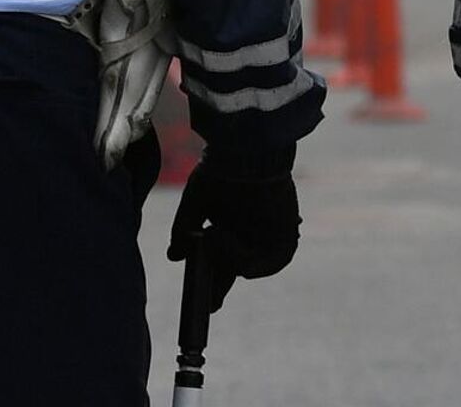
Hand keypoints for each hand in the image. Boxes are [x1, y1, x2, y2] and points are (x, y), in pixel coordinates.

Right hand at [168, 150, 299, 311]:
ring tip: (214, 234)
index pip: (221, 261)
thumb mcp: (196, 203)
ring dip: (232, 261)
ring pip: (252, 266)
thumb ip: (184, 230)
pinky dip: (250, 259)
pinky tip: (230, 240)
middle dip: (221, 288)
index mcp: (231, 224)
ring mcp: (269, 233)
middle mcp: (251, 231)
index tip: (203, 302)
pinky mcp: (286, 232)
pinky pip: (273, 261)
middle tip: (210, 306)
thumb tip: (174, 256)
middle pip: (236, 269)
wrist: (245, 152)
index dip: (212, 281)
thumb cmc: (220, 171)